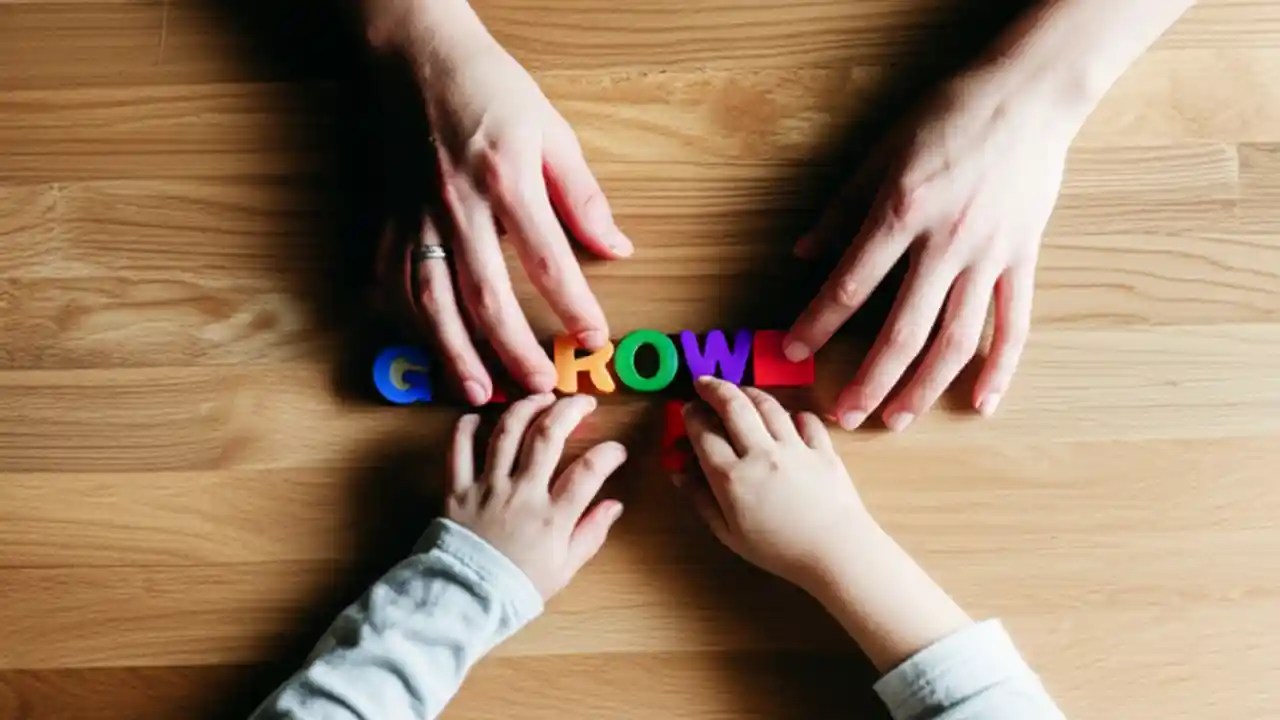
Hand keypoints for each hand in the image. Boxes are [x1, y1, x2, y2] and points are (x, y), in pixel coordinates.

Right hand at [368, 0, 632, 404]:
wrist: (415, 55)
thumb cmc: (490, 88)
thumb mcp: (552, 131)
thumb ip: (583, 197)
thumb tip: (617, 249)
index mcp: (506, 178)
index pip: (547, 259)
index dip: (573, 307)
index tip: (595, 340)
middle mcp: (456, 203)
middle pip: (484, 294)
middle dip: (513, 350)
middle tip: (538, 390)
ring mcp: (415, 214)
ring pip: (431, 299)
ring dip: (454, 352)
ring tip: (478, 392)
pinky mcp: (388, 218)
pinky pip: (394, 280)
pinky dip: (410, 321)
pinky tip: (429, 348)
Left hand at [446, 394, 626, 599]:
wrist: (465, 600)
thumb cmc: (518, 586)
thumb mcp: (564, 569)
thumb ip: (591, 533)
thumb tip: (615, 505)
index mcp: (552, 517)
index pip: (588, 472)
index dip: (608, 454)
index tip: (616, 449)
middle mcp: (521, 493)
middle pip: (548, 436)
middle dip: (569, 410)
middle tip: (582, 402)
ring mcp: (487, 487)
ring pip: (507, 432)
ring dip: (527, 406)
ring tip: (541, 397)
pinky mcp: (457, 489)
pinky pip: (459, 449)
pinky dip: (467, 428)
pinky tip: (480, 416)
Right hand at [677, 377, 868, 589]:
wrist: (836, 553)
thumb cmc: (780, 551)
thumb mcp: (730, 534)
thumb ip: (702, 501)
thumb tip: (679, 474)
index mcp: (733, 478)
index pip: (704, 433)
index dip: (691, 417)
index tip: (687, 410)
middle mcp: (761, 454)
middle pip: (733, 406)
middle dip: (714, 388)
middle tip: (703, 382)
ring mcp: (795, 447)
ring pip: (768, 405)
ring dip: (749, 392)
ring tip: (739, 391)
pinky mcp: (822, 448)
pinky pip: (805, 419)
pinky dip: (793, 414)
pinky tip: (786, 419)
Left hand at [785, 69, 1076, 430]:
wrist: (1027, 96)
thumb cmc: (947, 116)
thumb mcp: (880, 154)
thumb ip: (841, 210)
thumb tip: (802, 254)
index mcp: (902, 213)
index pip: (850, 284)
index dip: (818, 323)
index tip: (793, 351)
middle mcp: (946, 243)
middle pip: (904, 330)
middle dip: (871, 380)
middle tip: (846, 415)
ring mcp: (990, 257)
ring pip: (957, 340)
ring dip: (925, 387)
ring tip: (897, 420)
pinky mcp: (1022, 260)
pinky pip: (1013, 325)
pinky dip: (999, 369)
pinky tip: (981, 403)